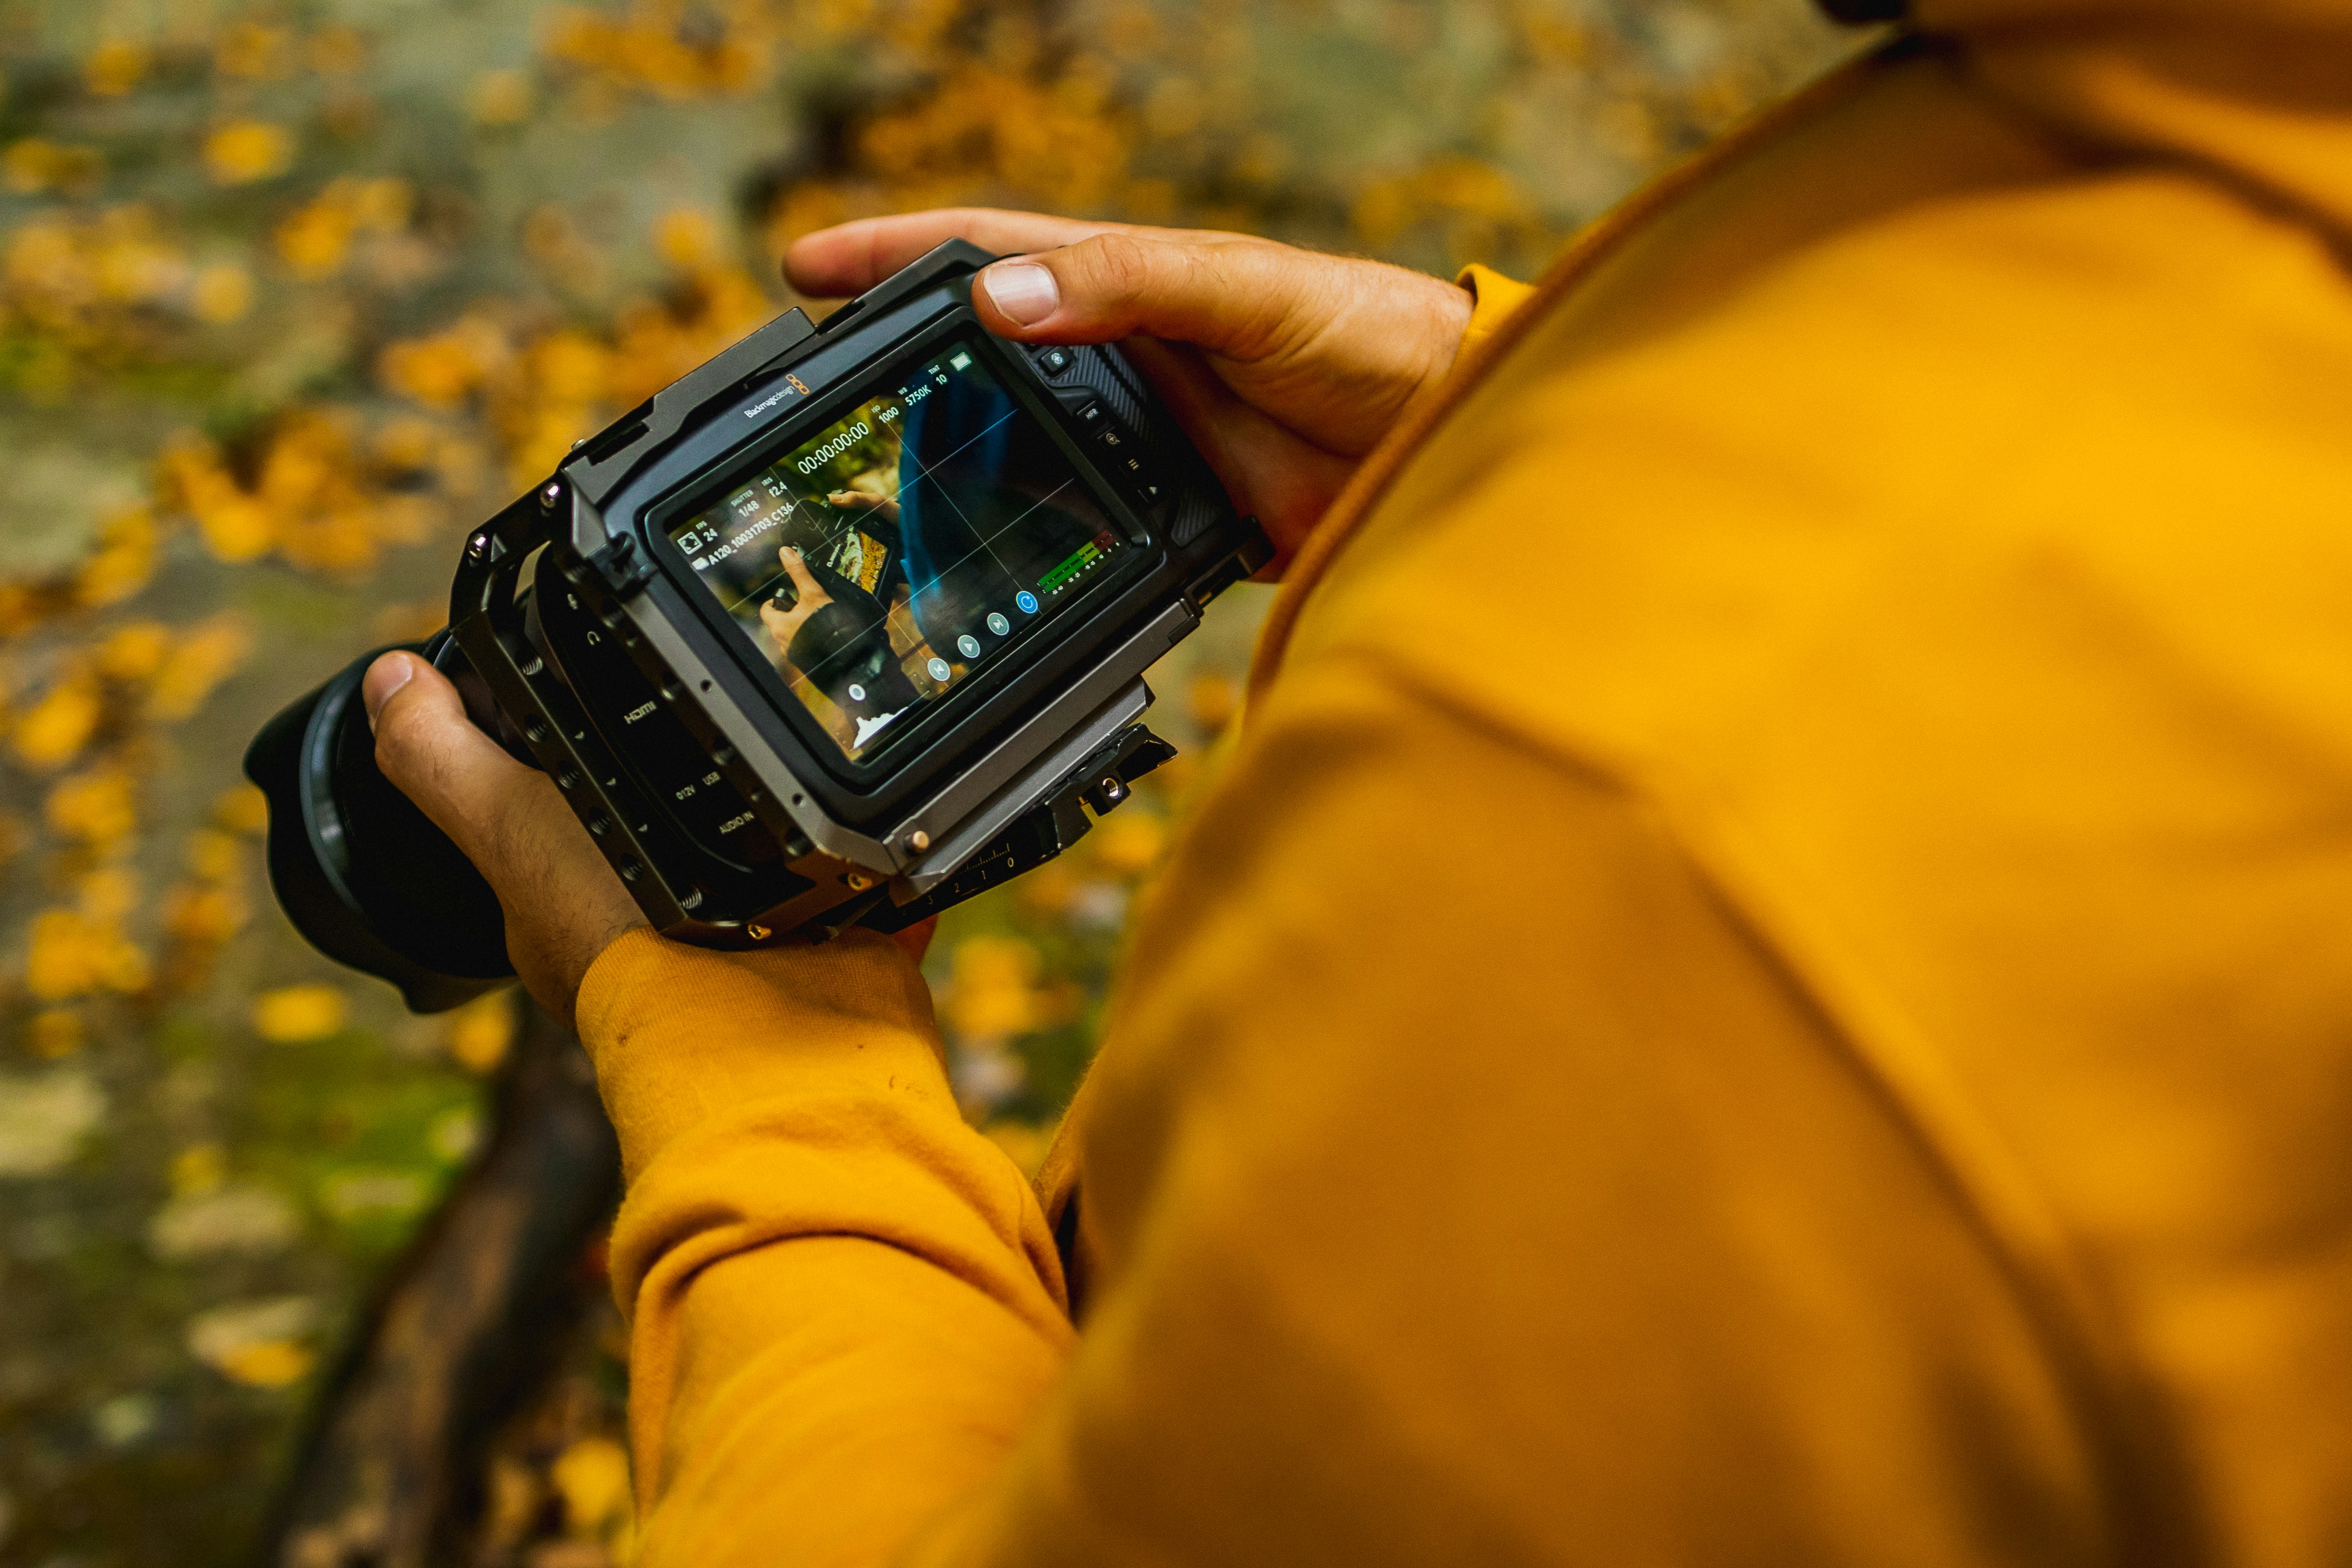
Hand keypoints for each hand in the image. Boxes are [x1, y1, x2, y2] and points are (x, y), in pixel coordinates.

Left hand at [362, 651, 940, 1024]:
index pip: (554, 832)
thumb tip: (385, 681)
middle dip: (687, 802)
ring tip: (806, 760)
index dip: (559, 777)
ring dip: (782, 834)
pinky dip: (862, 870)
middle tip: (717, 727)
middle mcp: (661, 944)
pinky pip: (852, 900)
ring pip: (764, 874)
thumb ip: (442, 760)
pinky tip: (875, 822)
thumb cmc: (631, 939)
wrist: (767, 1029)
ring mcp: (754, 958)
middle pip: (664, 850)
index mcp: (576, 918)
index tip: (597, 713)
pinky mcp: (840, 957)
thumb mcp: (511, 826)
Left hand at [757, 546, 832, 659]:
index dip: (775, 600)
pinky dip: (811, 639)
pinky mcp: (808, 661)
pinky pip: (805, 646)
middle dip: (792, 613)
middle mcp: (782, 642)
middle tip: (807, 605)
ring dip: (802, 627)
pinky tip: (825, 633)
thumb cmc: (825, 626)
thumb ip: (799, 573)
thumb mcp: (813, 594)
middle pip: (780, 621)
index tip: (788, 596)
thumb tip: (786, 552)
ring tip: (818, 619)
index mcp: (778, 625)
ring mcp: (795, 653)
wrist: (845, 657)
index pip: (766, 609)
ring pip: (793, 634)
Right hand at [785, 209, 1476, 568]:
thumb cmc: (1365, 331)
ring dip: (954, 474)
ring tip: (875, 495)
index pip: (987, 260)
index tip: (807, 269)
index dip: (895, 260)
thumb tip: (1001, 300)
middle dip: (898, 375)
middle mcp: (1123, 364)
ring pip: (1023, 457)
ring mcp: (1147, 444)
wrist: (1447, 437)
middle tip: (816, 397)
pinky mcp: (1178, 522)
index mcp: (1128, 285)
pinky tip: (991, 571)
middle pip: (984, 365)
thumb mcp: (1244, 287)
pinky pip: (1085, 539)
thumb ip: (1131, 283)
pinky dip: (1036, 554)